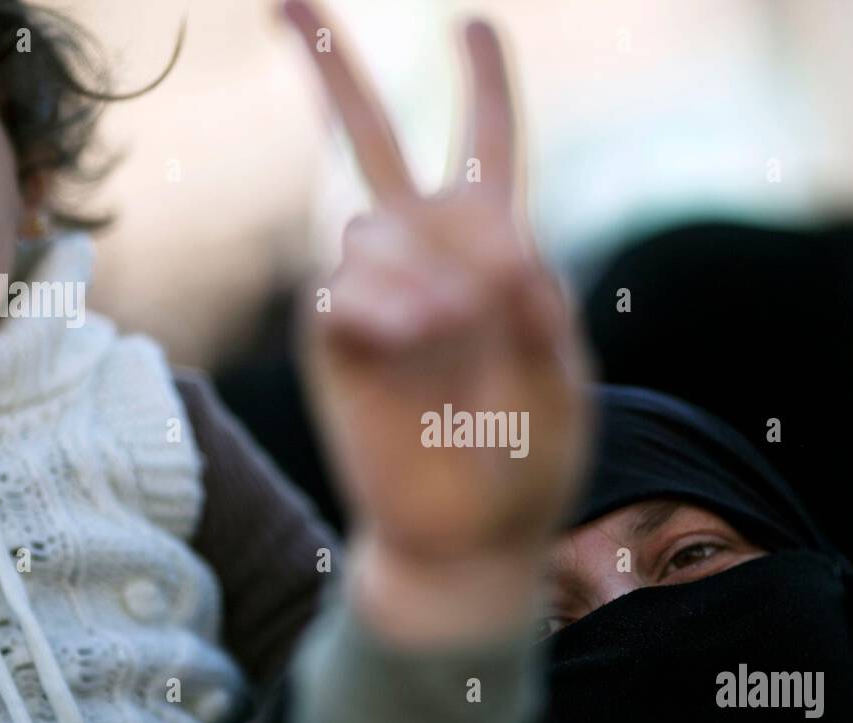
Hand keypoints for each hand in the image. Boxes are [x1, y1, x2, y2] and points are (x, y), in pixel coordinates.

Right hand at [281, 1, 592, 640]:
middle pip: (377, 144)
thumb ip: (539, 313)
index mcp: (496, 256)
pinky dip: (380, 303)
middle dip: (336, 72)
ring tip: (448, 328)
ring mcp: (376, 299)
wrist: (465, 538)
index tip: (474, 26)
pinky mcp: (337, 341)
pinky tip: (409, 336)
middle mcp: (427, 261)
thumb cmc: (527, 462)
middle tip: (290, 2)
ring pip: (367, 220)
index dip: (482, 89)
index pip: (485, 154)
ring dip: (415, 264)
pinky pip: (340, 289)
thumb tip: (502, 244)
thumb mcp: (562, 385)